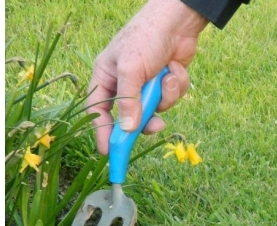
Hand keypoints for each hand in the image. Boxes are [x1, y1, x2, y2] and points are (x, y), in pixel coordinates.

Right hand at [86, 0, 209, 153]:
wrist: (177, 23)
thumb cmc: (146, 38)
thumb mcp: (131, 69)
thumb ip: (129, 101)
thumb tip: (127, 129)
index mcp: (106, 78)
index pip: (99, 111)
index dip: (103, 132)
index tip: (109, 151)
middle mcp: (124, 85)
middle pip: (130, 117)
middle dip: (146, 118)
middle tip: (156, 126)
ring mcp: (145, 87)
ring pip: (155, 109)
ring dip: (165, 96)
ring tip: (167, 75)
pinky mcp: (164, 86)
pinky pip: (170, 99)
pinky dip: (176, 86)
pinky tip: (175, 68)